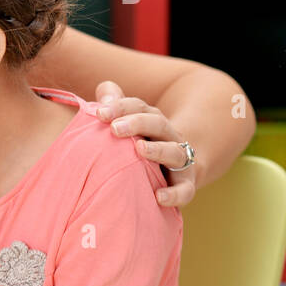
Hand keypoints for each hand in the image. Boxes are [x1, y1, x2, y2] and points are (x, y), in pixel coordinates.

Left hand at [94, 80, 196, 206]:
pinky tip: (159, 197)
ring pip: (174, 152)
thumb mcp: (128, 124)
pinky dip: (174, 194)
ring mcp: (180, 160)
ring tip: (140, 150)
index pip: (138, 107)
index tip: (99, 113)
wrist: (176, 170)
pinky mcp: (186, 184)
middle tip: (114, 129)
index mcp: (152, 120)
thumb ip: (115, 106)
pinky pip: (184, 190)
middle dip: (137, 123)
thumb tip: (104, 88)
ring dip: (157, 150)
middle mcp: (169, 136)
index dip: (120, 107)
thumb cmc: (140, 144)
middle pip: (157, 123)